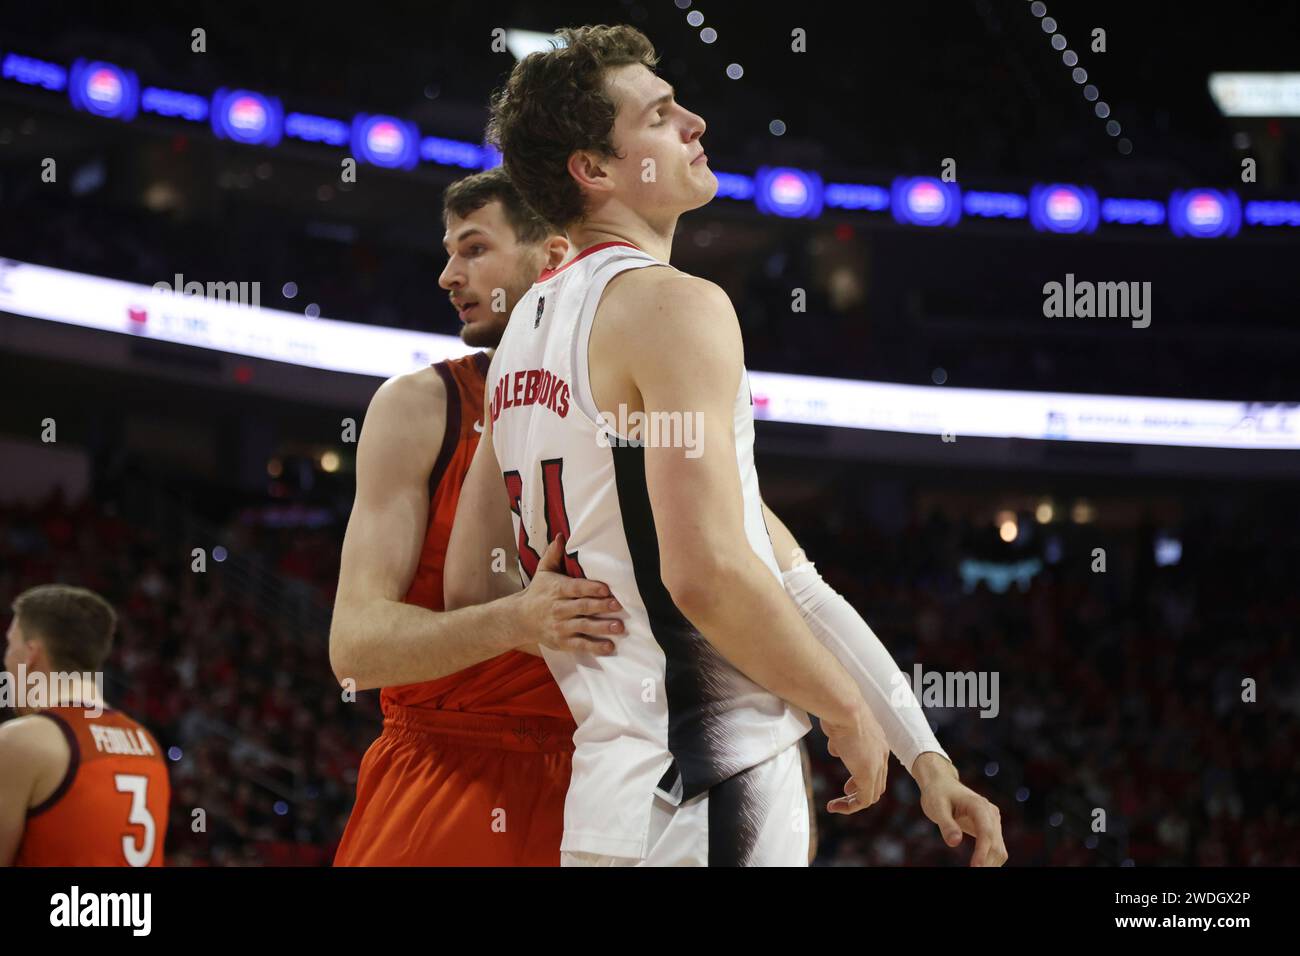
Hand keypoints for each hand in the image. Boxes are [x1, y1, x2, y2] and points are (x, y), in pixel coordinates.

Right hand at [517, 535, 624, 654]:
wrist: (520, 619)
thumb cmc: (538, 592)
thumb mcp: (543, 572)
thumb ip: (553, 555)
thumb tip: (561, 536)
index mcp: (557, 590)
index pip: (576, 588)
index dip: (591, 588)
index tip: (606, 589)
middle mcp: (559, 608)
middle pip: (582, 607)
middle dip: (601, 607)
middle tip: (618, 606)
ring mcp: (561, 627)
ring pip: (584, 627)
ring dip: (602, 627)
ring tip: (619, 627)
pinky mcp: (562, 642)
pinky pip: (580, 644)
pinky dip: (595, 646)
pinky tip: (609, 646)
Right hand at [820, 706, 889, 813]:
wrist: (845, 708)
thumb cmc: (839, 710)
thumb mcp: (840, 726)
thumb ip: (841, 739)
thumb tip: (836, 748)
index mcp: (878, 741)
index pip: (877, 768)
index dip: (862, 778)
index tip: (848, 785)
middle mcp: (881, 754)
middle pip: (878, 783)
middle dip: (860, 791)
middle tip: (846, 792)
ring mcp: (876, 766)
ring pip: (871, 795)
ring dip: (853, 802)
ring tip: (838, 805)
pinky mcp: (867, 775)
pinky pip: (863, 800)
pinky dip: (849, 807)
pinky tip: (834, 806)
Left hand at [917, 770, 1007, 866]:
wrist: (941, 783)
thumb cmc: (937, 794)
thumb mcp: (936, 807)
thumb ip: (946, 825)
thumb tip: (955, 842)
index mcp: (978, 805)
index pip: (986, 833)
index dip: (982, 852)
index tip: (976, 868)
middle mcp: (990, 812)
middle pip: (995, 844)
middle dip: (987, 862)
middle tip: (973, 873)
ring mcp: (993, 819)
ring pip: (999, 848)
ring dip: (990, 863)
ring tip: (975, 870)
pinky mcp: (991, 826)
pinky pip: (995, 846)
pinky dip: (989, 858)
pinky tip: (979, 865)